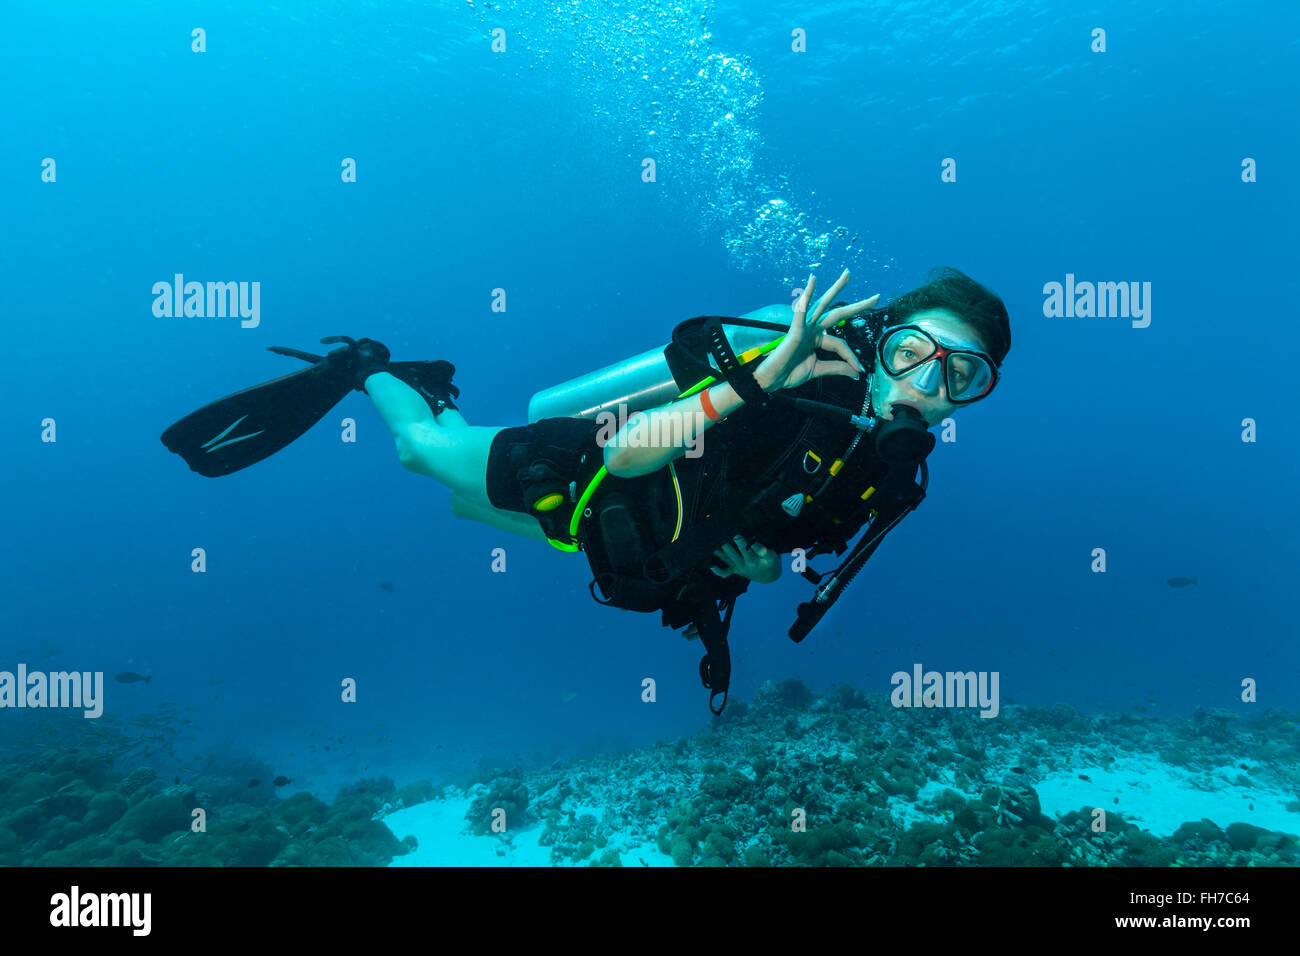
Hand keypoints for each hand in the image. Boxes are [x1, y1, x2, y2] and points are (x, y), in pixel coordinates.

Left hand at [711, 535, 780, 582]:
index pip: (747, 550)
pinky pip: (724, 572)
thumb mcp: (771, 557)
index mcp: (755, 560)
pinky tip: (710, 563)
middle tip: (721, 532)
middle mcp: (745, 564)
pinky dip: (716, 570)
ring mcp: (738, 568)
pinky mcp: (733, 570)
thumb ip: (763, 551)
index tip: (736, 536)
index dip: (742, 543)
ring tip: (712, 540)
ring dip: (719, 551)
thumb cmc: (769, 562)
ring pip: (726, 559)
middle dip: (725, 543)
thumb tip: (754, 544)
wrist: (767, 576)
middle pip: (734, 553)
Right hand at [754, 270, 874, 393]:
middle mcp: (812, 329)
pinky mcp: (795, 330)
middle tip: (877, 297)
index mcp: (817, 339)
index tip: (858, 370)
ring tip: (848, 274)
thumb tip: (856, 373)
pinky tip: (812, 280)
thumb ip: (837, 368)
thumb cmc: (789, 373)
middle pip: (838, 314)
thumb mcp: (818, 370)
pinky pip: (802, 310)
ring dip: (836, 289)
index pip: (841, 344)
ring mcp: (804, 327)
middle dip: (857, 306)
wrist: (771, 380)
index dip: (851, 357)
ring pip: (824, 305)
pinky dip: (807, 295)